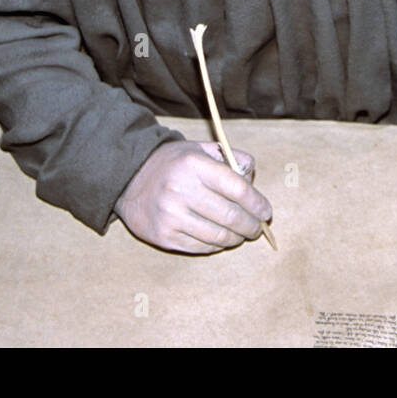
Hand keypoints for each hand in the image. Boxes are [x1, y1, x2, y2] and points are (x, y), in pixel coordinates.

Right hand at [114, 140, 272, 253]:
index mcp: (195, 164)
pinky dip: (217, 245)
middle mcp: (182, 190)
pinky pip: (201, 247)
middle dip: (251, 226)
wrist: (130, 178)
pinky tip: (221, 239)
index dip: (258, 204)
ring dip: (236, 238)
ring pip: (218, 236)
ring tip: (241, 235)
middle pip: (231, 217)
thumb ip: (231, 159)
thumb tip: (253, 181)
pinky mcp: (164, 236)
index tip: (266, 212)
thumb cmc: (174, 163)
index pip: (238, 189)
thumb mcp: (201, 149)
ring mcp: (171, 215)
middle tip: (257, 228)